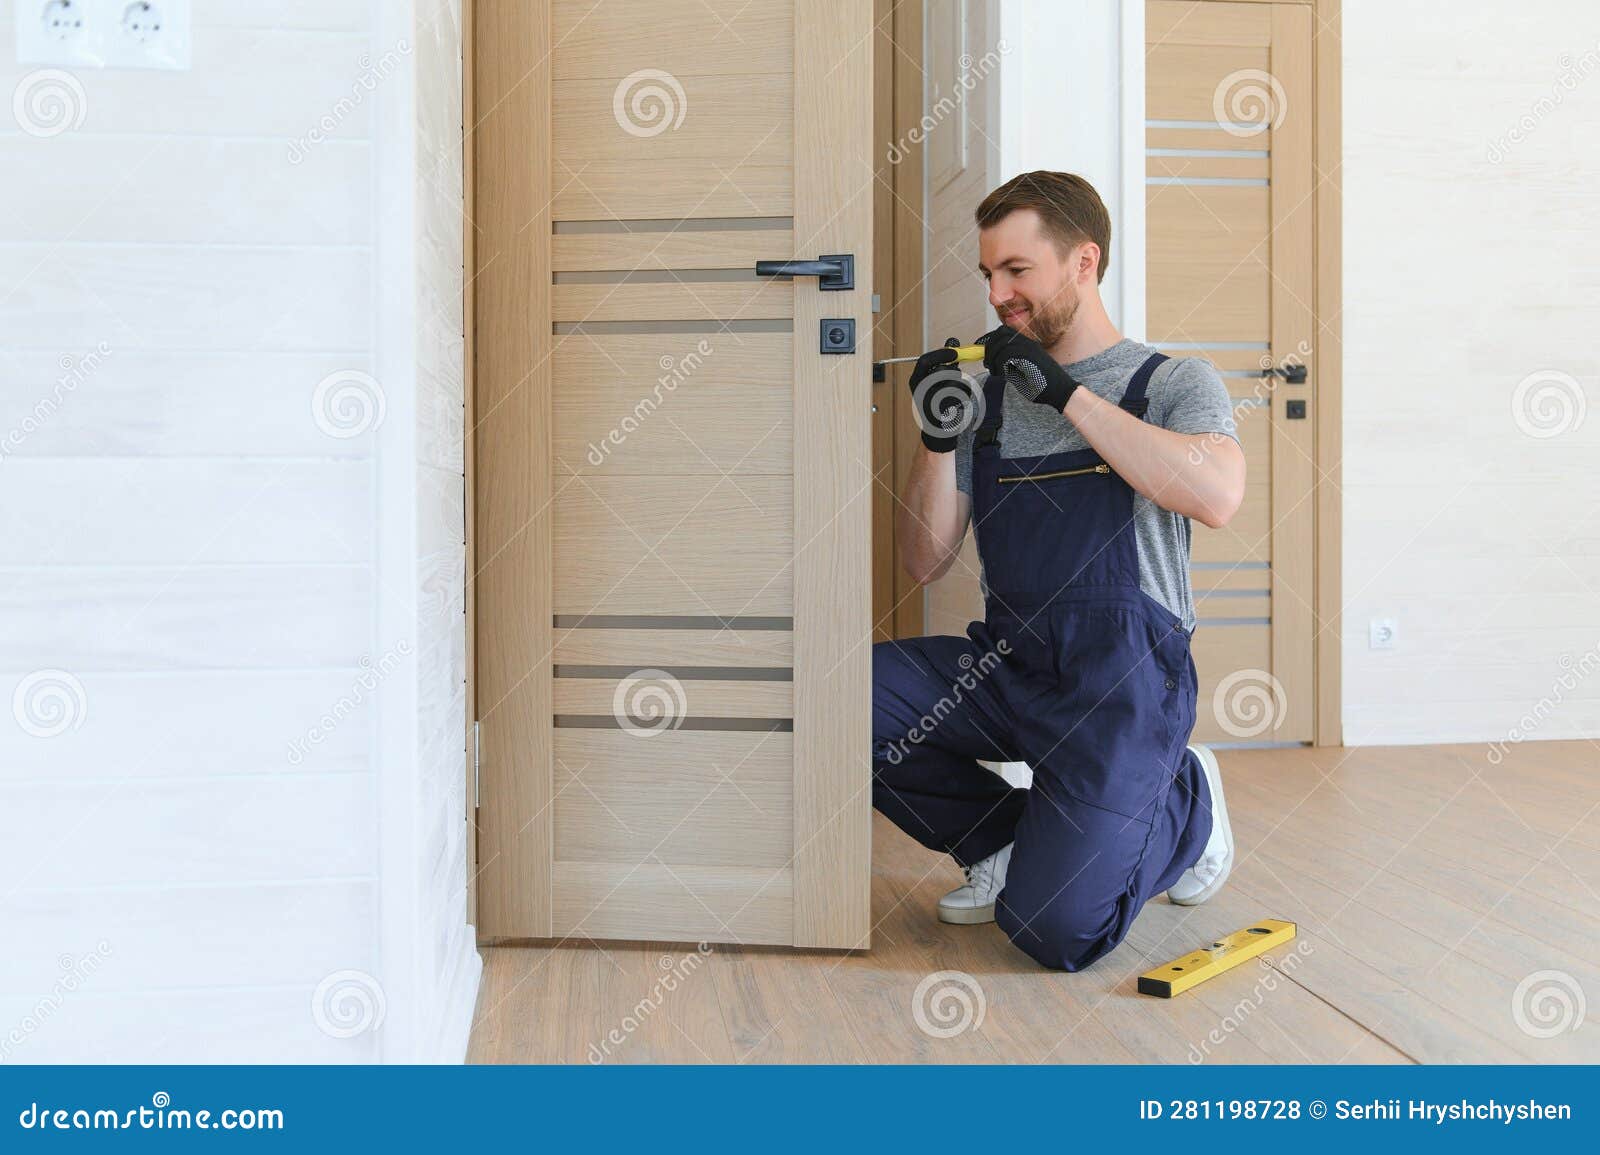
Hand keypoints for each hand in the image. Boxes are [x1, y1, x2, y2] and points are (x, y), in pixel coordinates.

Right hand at [907, 338, 979, 452]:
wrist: (936, 431)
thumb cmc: (937, 401)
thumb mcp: (936, 380)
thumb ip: (943, 361)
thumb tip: (952, 341)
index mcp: (915, 381)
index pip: (925, 361)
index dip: (941, 354)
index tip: (954, 352)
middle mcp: (920, 391)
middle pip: (942, 371)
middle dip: (954, 371)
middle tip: (957, 374)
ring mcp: (931, 402)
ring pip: (954, 382)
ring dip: (961, 383)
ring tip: (957, 391)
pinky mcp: (944, 411)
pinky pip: (961, 394)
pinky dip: (965, 394)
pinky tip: (960, 400)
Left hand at [978, 323, 1077, 410]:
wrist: (1062, 390)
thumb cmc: (1044, 383)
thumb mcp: (1026, 368)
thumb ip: (1012, 362)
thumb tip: (993, 361)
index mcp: (1027, 344)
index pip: (1004, 332)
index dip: (991, 341)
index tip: (986, 353)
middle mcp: (1027, 344)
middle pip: (1000, 335)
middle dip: (989, 349)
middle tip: (988, 363)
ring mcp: (1028, 350)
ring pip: (1001, 346)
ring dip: (993, 359)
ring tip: (994, 371)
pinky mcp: (1027, 359)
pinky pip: (1005, 357)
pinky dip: (999, 367)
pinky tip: (1003, 376)